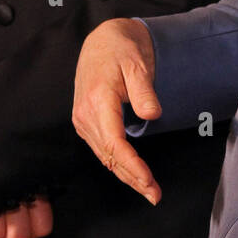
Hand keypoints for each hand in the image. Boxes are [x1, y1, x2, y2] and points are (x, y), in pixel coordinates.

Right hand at [72, 18, 161, 204]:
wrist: (102, 41)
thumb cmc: (120, 50)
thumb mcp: (137, 64)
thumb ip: (144, 90)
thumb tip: (152, 114)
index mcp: (98, 100)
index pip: (115, 143)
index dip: (133, 166)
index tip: (149, 181)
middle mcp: (85, 114)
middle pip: (110, 156)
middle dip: (133, 178)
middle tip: (155, 195)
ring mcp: (83, 119)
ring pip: (105, 157)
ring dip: (126, 175)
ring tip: (148, 190)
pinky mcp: (86, 122)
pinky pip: (102, 150)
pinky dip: (117, 164)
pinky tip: (132, 174)